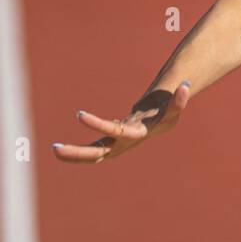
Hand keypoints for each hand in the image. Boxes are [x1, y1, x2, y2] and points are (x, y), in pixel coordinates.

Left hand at [51, 82, 191, 164]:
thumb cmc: (166, 113)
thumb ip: (180, 101)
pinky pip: (91, 151)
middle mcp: (123, 144)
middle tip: (55, 149)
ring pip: (92, 155)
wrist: (159, 122)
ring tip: (53, 150)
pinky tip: (60, 150)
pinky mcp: (109, 143)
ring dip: (73, 155)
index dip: (97, 124)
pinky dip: (77, 153)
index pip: (114, 131)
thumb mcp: (174, 108)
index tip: (79, 115)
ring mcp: (115, 146)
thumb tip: (186, 85)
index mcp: (136, 134)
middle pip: (98, 152)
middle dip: (78, 153)